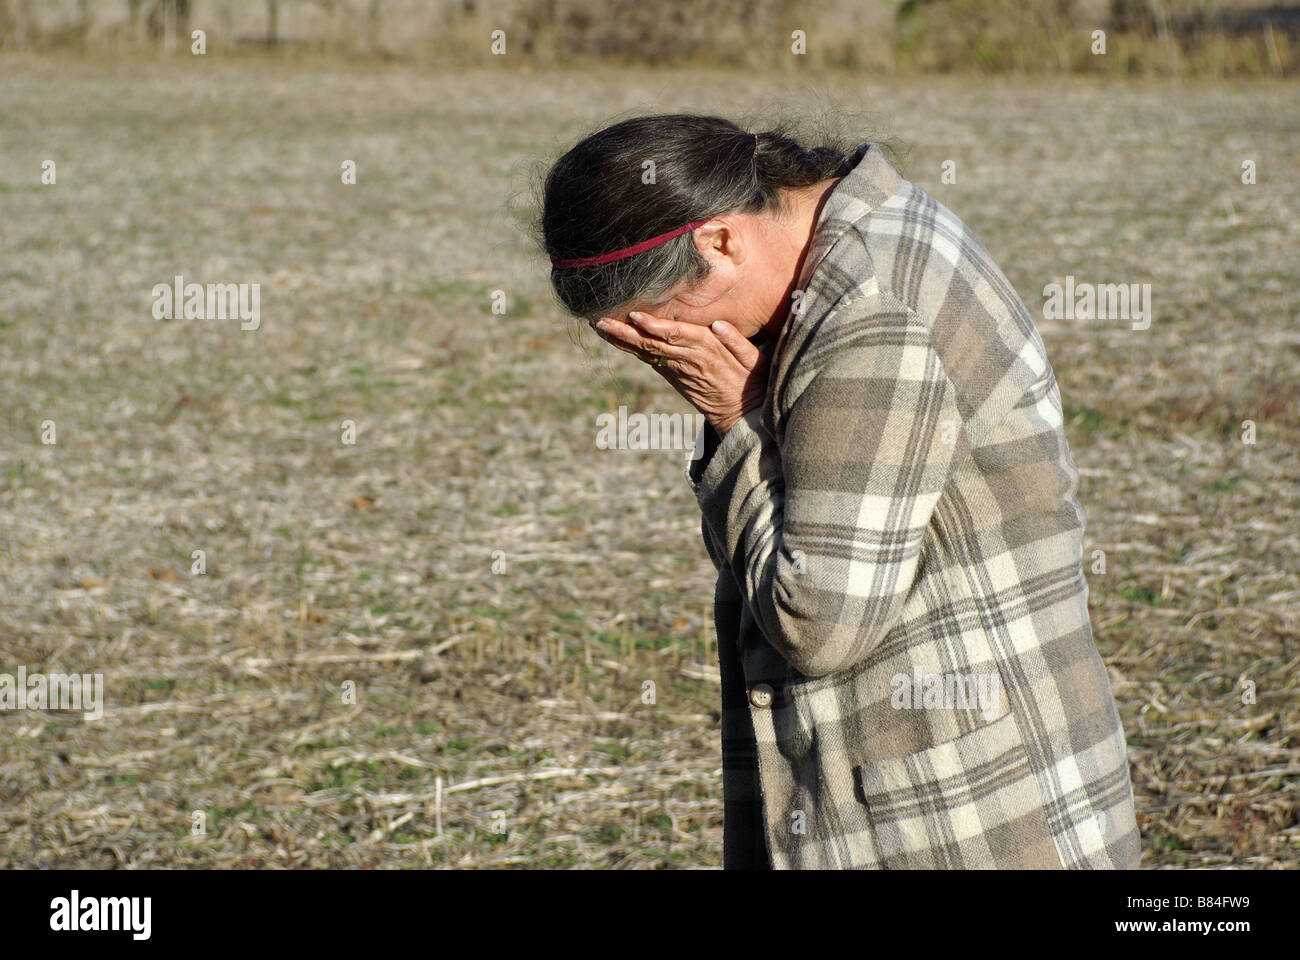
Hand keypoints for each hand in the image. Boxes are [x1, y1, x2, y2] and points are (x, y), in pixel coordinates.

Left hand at [592, 311, 767, 435]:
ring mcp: (678, 370)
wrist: (742, 416)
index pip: (675, 336)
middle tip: (599, 321)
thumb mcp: (754, 361)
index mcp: (706, 352)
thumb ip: (736, 342)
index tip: (634, 316)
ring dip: (622, 340)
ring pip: (646, 352)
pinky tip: (617, 339)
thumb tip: (719, 325)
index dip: (654, 327)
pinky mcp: (674, 377)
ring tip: (600, 326)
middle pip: (651, 344)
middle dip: (624, 333)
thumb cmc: (752, 382)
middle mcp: (687, 360)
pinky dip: (632, 349)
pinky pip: (649, 360)